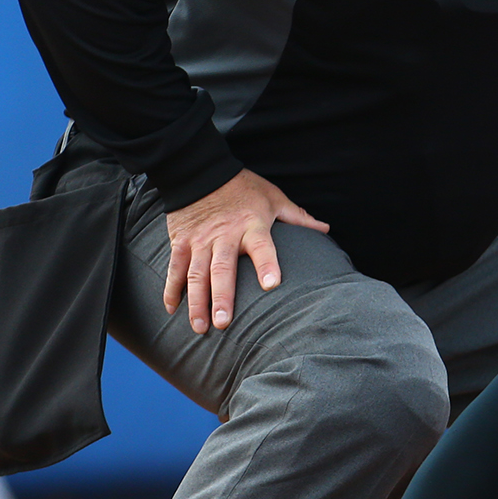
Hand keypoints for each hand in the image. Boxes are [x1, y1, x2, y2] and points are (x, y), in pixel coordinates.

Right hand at [164, 169, 328, 333]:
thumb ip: (298, 217)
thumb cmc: (243, 187)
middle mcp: (224, 236)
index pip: (262, 247)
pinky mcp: (180, 242)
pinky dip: (171, 289)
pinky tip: (172, 310)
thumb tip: (326, 229)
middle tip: (224, 323)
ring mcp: (199, 241)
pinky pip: (174, 268)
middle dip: (222, 297)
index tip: (271, 285)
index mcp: (251, 226)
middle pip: (222, 269)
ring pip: (196, 275)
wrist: (200, 171)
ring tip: (200, 328)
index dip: (267, 265)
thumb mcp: (274, 197)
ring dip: (196, 302)